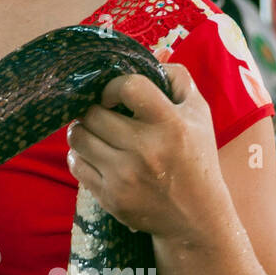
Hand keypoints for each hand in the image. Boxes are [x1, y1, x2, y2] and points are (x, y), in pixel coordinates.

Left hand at [64, 63, 227, 240]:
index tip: (115, 95)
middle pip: (92, 113)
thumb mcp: (199, 115)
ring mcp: (125, 176)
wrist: (197, 218)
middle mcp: (146, 150)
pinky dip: (80, 155)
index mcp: (171, 124)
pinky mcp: (110, 197)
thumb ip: (178, 79)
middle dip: (93, 109)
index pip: (128, 87)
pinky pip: (75, 164)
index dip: (113, 85)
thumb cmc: (196, 158)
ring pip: (78, 137)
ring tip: (95, 131)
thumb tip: (152, 56)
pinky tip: (96, 154)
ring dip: (82, 130)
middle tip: (101, 113)